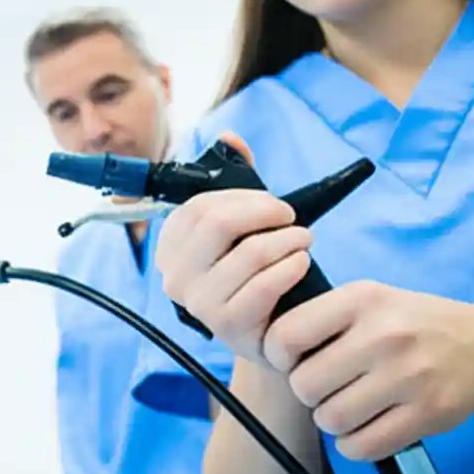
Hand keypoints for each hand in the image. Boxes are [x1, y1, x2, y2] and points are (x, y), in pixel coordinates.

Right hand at [156, 132, 313, 365]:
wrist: (271, 336)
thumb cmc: (254, 274)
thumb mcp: (241, 228)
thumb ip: (235, 179)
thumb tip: (230, 138)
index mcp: (170, 246)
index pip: (200, 207)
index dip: (244, 198)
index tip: (274, 203)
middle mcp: (175, 277)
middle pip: (218, 224)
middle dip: (265, 213)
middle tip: (292, 218)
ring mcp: (199, 305)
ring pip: (248, 254)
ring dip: (288, 240)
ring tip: (303, 241)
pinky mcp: (227, 327)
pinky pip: (264, 286)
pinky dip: (290, 268)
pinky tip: (301, 264)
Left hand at [263, 281, 473, 460]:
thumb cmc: (407, 323)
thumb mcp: (366, 298)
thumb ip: (320, 317)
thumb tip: (268, 350)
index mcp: (361, 299)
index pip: (287, 335)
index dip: (277, 356)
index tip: (289, 361)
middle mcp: (384, 335)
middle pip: (305, 384)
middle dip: (307, 393)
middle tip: (322, 388)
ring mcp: (409, 376)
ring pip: (331, 419)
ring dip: (330, 421)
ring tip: (345, 407)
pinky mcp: (429, 413)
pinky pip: (364, 445)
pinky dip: (353, 444)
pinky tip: (362, 428)